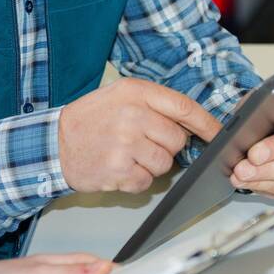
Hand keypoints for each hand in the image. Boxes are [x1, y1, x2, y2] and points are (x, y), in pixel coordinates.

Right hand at [58, 77, 220, 192]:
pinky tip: (119, 168)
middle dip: (166, 146)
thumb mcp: (120, 96)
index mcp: (135, 92)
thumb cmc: (91, 120)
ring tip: (127, 155)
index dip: (206, 124)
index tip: (218, 134)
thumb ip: (154, 104)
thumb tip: (193, 125)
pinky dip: (136, 179)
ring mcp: (126, 144)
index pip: (184, 107)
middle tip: (141, 143)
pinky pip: (147, 181)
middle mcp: (132, 115)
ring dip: (151, 165)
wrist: (54, 143)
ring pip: (165, 163)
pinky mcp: (119, 170)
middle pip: (177, 140)